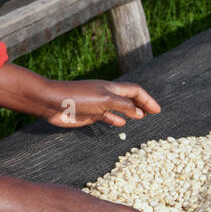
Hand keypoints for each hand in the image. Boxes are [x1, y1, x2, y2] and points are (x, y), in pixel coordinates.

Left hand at [45, 79, 161, 128]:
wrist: (53, 102)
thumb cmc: (78, 97)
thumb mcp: (105, 100)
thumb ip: (123, 106)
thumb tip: (139, 112)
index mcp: (112, 87)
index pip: (135, 91)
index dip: (147, 100)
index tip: (157, 110)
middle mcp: (107, 94)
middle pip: (129, 98)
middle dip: (141, 104)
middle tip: (153, 113)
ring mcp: (98, 104)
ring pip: (119, 107)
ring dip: (130, 112)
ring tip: (141, 117)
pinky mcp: (89, 114)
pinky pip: (106, 116)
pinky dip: (115, 119)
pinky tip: (121, 124)